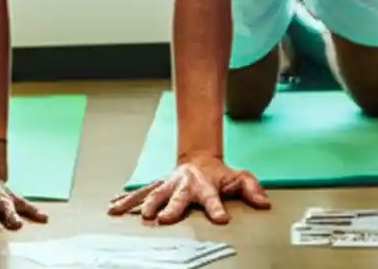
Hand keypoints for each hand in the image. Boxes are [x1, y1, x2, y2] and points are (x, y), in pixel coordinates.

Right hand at [107, 154, 269, 224]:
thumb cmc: (219, 174)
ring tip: (133, 214)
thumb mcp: (239, 178)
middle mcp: (184, 184)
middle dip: (169, 207)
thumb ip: (251, 189)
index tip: (221, 219)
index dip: (218, 208)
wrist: (198, 159)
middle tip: (163, 219)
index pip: (213, 198)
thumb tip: (264, 202)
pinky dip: (126, 198)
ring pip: (153, 193)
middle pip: (176, 196)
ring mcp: (168, 184)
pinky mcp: (157, 185)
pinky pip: (140, 192)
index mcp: (205, 185)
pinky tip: (113, 206)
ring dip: (143, 203)